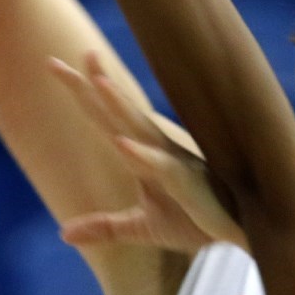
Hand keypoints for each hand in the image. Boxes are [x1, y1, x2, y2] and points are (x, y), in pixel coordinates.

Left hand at [48, 52, 247, 253]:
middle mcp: (156, 149)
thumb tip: (63, 234)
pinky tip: (121, 143)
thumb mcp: (142, 228)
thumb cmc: (196, 220)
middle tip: (55, 60)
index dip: (82, 92)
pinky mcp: (187, 184)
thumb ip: (104, 227)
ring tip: (96, 81)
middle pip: (116, 111)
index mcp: (144, 154)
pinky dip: (142, 154)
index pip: (105, 118)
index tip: (54, 64)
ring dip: (118, 104)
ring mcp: (173, 162)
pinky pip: (162, 166)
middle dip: (90, 84)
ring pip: (139, 128)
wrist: (240, 234)